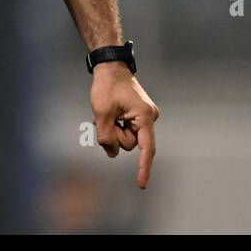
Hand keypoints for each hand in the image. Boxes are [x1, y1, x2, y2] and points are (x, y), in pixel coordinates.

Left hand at [90, 64, 160, 187]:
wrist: (110, 66)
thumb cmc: (106, 86)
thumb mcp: (101, 112)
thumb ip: (106, 136)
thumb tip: (111, 153)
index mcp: (144, 117)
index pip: (146, 149)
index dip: (143, 167)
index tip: (140, 184)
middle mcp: (149, 118)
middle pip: (131, 143)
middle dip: (114, 135)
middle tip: (103, 118)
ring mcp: (144, 116)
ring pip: (127, 137)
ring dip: (113, 129)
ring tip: (105, 113)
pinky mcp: (138, 114)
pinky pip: (126, 129)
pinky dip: (115, 125)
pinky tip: (107, 113)